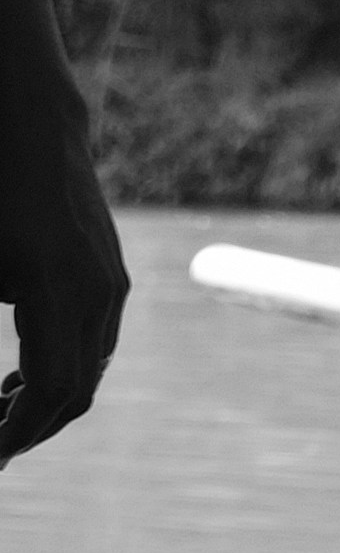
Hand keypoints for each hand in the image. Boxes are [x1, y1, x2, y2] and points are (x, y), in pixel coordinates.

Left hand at [0, 122, 122, 465]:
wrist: (27, 118)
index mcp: (56, 288)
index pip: (51, 389)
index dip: (17, 434)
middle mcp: (97, 292)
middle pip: (75, 391)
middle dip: (28, 431)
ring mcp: (110, 282)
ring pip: (88, 371)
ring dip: (43, 405)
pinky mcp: (109, 274)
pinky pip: (92, 344)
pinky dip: (58, 373)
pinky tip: (19, 379)